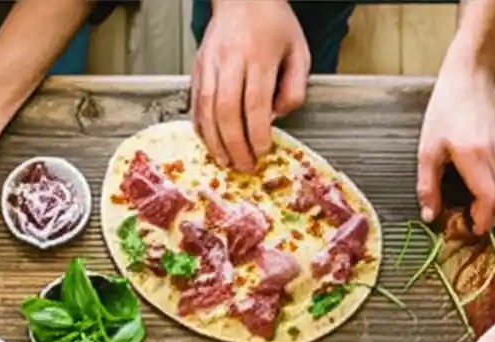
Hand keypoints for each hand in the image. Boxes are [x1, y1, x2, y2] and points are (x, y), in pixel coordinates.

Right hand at [191, 0, 309, 172]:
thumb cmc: (273, 24)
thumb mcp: (299, 52)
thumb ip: (294, 88)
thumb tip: (276, 117)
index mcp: (259, 57)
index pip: (255, 104)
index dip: (257, 134)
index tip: (263, 151)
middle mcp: (231, 60)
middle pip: (227, 111)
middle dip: (235, 144)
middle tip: (244, 165)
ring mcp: (210, 63)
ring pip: (207, 109)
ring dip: (215, 141)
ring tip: (225, 161)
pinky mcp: (198, 67)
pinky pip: (195, 102)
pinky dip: (201, 126)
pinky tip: (209, 142)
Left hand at [418, 43, 494, 233]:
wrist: (470, 78)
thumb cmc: (445, 110)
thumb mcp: (427, 150)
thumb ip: (428, 186)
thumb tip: (429, 216)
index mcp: (473, 157)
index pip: (490, 200)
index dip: (483, 220)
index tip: (472, 228)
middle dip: (491, 216)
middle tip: (472, 218)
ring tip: (480, 204)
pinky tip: (488, 187)